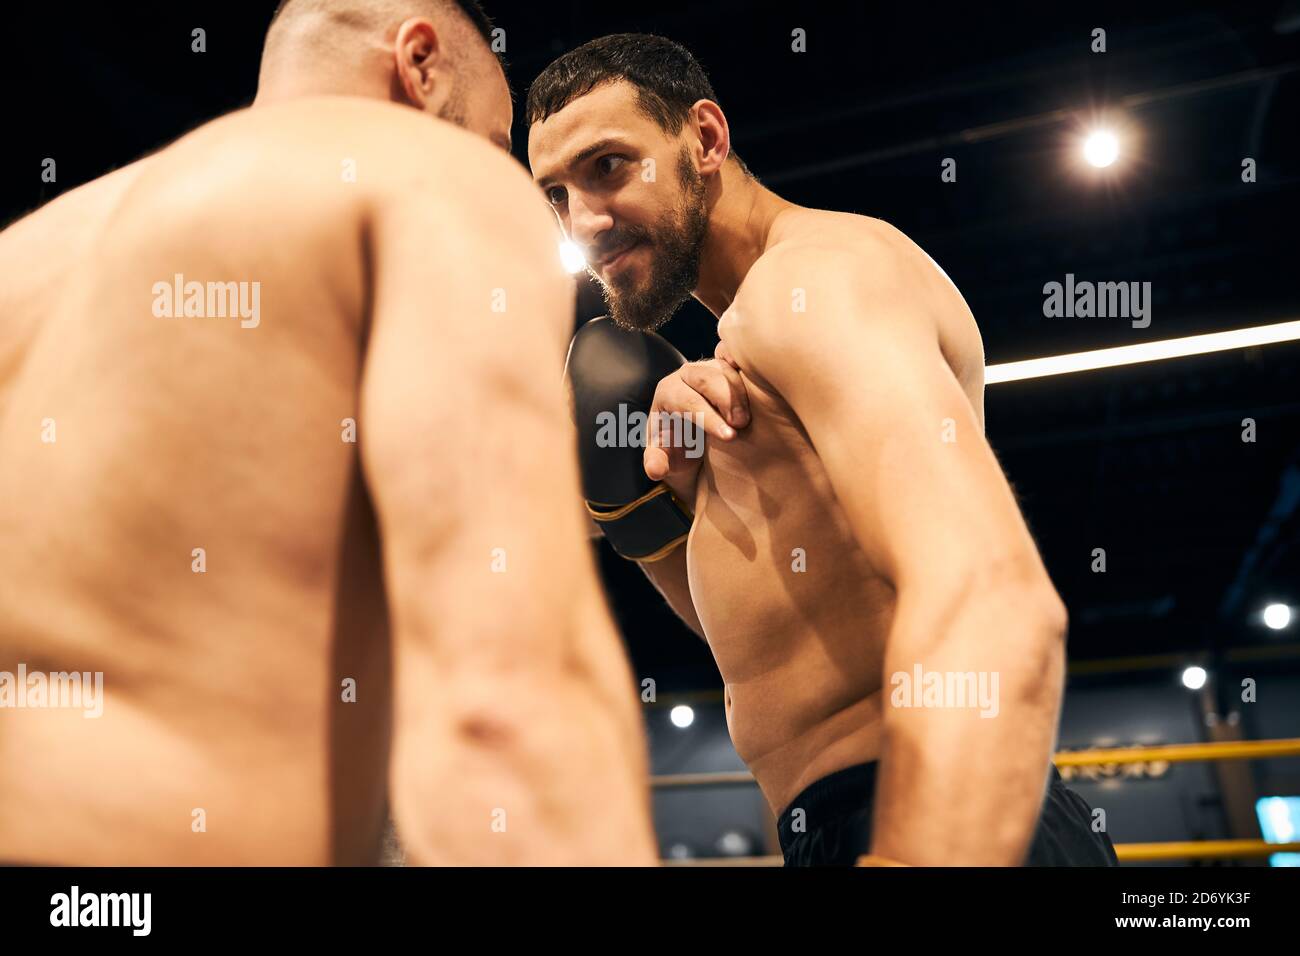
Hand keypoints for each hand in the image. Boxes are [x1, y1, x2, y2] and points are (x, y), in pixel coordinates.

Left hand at [644, 342, 749, 492]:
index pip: (688, 401)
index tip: (730, 437)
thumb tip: (655, 470)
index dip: (709, 419)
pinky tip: (761, 382)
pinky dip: (747, 368)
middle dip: (727, 400)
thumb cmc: (677, 445)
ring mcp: (709, 367)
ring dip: (741, 392)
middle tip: (742, 425)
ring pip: (726, 370)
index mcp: (667, 392)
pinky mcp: (728, 366)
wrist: (691, 433)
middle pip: (707, 378)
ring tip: (749, 418)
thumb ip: (656, 463)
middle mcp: (686, 374)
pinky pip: (738, 359)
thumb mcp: (665, 458)